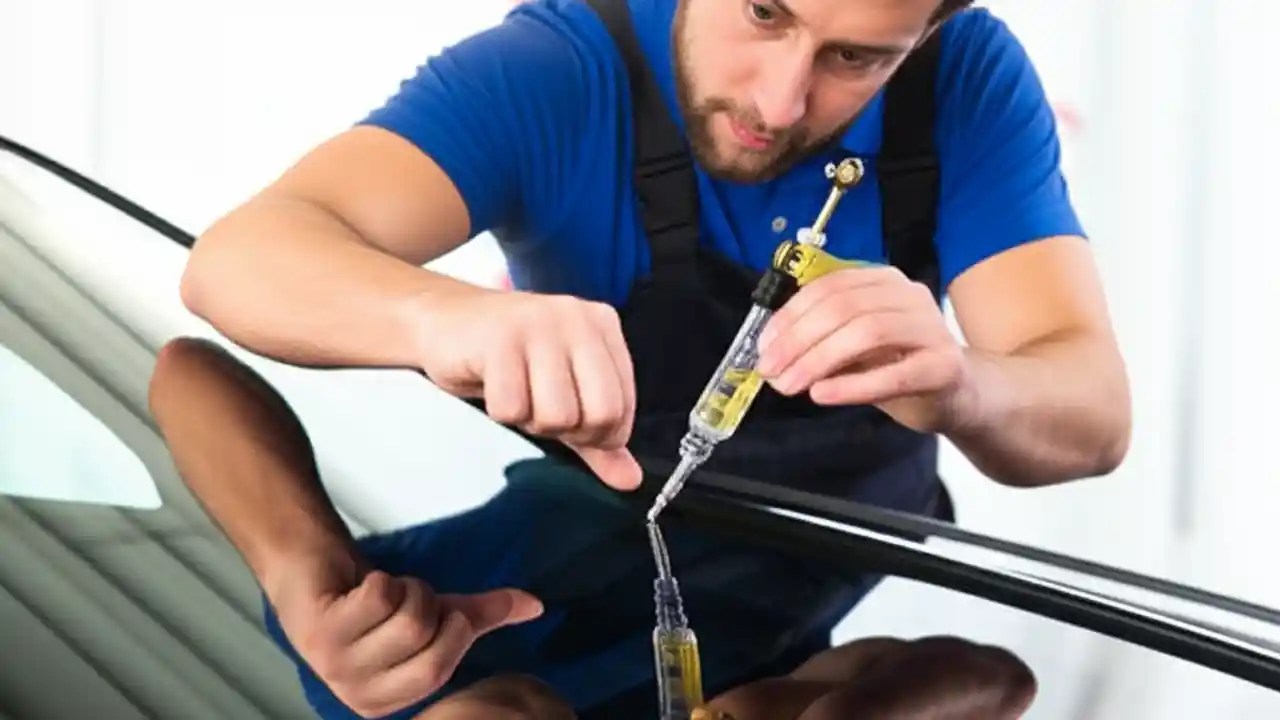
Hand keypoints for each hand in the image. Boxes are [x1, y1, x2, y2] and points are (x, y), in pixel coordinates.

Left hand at [272, 557, 543, 718]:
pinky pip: (378, 597)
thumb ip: (483, 616)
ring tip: (384, 593)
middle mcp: (358, 695)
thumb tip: (535, 605)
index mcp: (388, 702)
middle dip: (429, 609)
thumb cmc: (373, 601)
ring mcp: (335, 667)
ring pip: (406, 620)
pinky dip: (380, 579)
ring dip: (404, 589)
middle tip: (407, 600)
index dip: (449, 630)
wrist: (316, 569)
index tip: (433, 612)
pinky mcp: (317, 632)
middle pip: (429, 652)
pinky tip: (359, 588)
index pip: (442, 671)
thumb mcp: (436, 613)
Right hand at [418, 289, 641, 490]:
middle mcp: (576, 318)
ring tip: (516, 395)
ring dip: (530, 421)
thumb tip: (631, 481)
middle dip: (569, 431)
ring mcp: (538, 324)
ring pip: (557, 415)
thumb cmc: (509, 359)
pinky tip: (492, 385)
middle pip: (599, 413)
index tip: (571, 426)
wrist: (442, 320)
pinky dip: (499, 411)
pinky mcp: (500, 339)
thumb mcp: (563, 393)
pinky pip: (512, 408)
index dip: (598, 435)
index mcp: (602, 325)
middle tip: (541, 414)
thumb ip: (598, 438)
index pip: (623, 405)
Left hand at [755, 266, 968, 432]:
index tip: (763, 346)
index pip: (829, 288)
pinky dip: (853, 385)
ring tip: (790, 385)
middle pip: (844, 308)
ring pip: (867, 332)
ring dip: (819, 360)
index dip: (790, 316)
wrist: (959, 394)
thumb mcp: (854, 346)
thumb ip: (822, 339)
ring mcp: (931, 328)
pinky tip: (822, 395)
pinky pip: (894, 374)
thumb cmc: (899, 365)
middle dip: (798, 340)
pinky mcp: (944, 366)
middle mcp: (909, 296)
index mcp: (884, 281)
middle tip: (770, 370)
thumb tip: (773, 351)